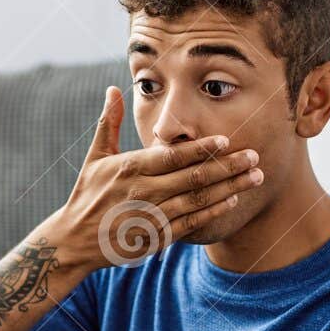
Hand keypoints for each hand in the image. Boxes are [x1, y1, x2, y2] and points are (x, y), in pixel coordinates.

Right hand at [43, 86, 263, 270]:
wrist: (74, 241)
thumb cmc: (87, 195)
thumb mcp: (95, 157)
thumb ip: (109, 123)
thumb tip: (113, 89)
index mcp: (131, 168)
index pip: (173, 155)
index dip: (202, 148)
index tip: (227, 139)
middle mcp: (143, 192)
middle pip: (193, 177)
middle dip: (228, 166)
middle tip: (255, 156)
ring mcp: (151, 216)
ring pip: (198, 200)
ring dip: (230, 188)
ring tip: (256, 177)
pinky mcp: (155, 238)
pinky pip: (191, 224)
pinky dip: (214, 212)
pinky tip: (233, 200)